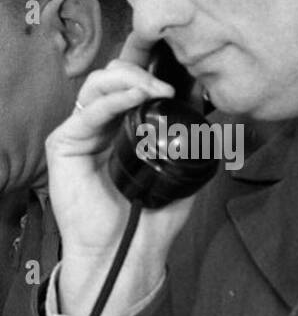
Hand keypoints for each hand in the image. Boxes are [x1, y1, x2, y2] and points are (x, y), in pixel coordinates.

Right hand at [45, 30, 196, 315]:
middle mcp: (104, 123)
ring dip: (133, 77)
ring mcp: (83, 130)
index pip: (138, 84)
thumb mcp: (184, 172)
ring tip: (159, 88)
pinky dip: (115, 98)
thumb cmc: (153, 216)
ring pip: (100, 83)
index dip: (157, 68)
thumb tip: (213, 110)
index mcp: (129, 126)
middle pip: (117, 75)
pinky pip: (88, 110)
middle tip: (173, 77)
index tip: (186, 64)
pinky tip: (138, 96)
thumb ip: (193, 142)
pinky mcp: (65, 143)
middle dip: (145, 66)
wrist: (128, 251)